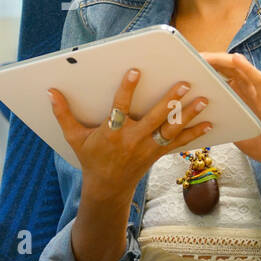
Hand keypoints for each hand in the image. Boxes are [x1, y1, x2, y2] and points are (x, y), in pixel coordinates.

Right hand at [47, 68, 212, 196]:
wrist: (107, 187)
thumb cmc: (91, 158)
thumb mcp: (74, 137)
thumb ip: (63, 114)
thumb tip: (51, 92)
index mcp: (111, 133)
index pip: (120, 108)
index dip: (127, 90)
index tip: (135, 72)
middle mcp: (132, 140)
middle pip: (154, 119)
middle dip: (170, 102)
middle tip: (183, 85)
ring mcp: (147, 148)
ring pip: (171, 130)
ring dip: (188, 115)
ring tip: (203, 100)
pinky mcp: (157, 153)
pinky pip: (179, 143)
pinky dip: (195, 133)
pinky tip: (209, 123)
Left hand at [201, 51, 260, 176]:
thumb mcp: (232, 129)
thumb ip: (219, 119)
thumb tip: (195, 117)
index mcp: (239, 95)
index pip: (221, 74)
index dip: (205, 67)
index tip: (187, 63)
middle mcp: (249, 90)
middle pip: (228, 68)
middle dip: (209, 61)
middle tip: (191, 57)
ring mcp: (260, 94)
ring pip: (241, 69)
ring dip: (223, 60)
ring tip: (206, 55)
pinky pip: (258, 80)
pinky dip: (248, 68)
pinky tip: (237, 60)